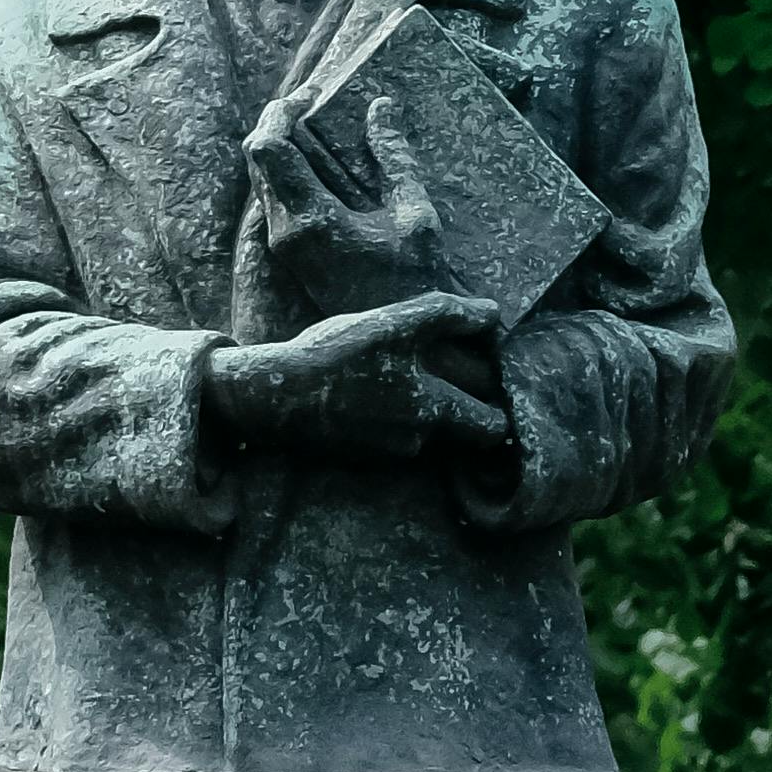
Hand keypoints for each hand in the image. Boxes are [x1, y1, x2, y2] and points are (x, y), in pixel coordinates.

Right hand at [205, 295, 513, 471]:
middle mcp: (418, 438)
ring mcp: (391, 451)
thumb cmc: (334, 353)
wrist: (274, 396)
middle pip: (470, 436)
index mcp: (433, 409)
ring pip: (433, 434)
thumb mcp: (392, 323)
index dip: (498, 400)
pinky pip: (397, 439)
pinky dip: (395, 421)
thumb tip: (493, 314)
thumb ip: (448, 315)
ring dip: (430, 414)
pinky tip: (374, 396)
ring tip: (407, 381)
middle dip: (476, 417)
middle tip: (468, 388)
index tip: (492, 376)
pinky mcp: (365, 457)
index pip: (492, 422)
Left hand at [248, 94, 443, 335]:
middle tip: (309, 102)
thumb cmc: (415, 282)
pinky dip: (285, 169)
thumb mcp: (415, 215)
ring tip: (312, 124)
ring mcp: (283, 244)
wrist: (399, 342)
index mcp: (312, 219)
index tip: (310, 94)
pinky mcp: (288, 252)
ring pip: (260, 177)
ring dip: (279, 145)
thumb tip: (381, 108)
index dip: (281, 111)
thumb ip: (394, 158)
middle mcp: (286, 231)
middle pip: (257, 157)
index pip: (270, 148)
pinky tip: (316, 162)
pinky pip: (272, 197)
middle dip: (277, 121)